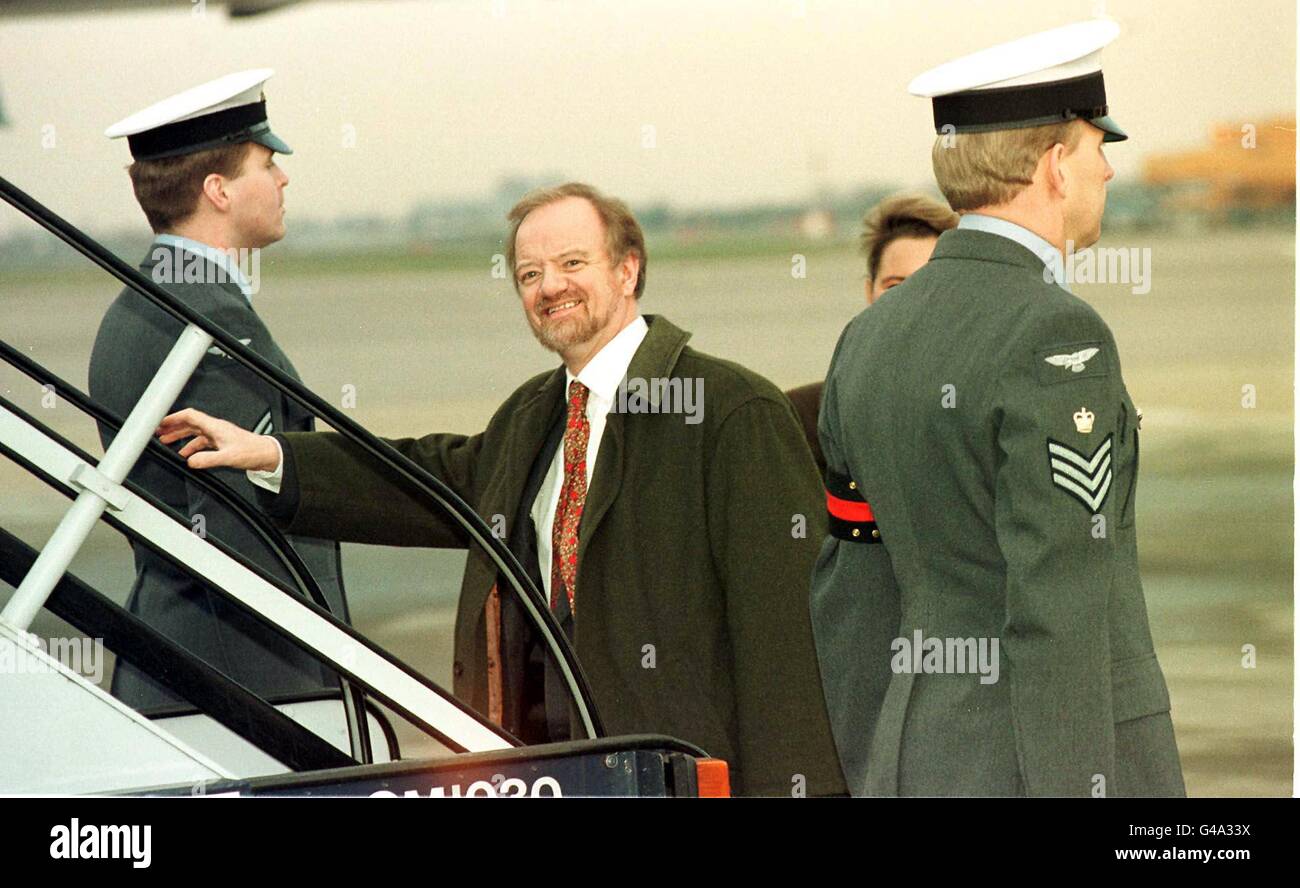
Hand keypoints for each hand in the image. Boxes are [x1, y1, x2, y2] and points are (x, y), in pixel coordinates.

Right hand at [157, 408, 280, 470]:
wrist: (267, 454)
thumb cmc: (252, 451)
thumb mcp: (228, 457)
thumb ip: (208, 459)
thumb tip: (190, 461)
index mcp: (215, 427)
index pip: (190, 416)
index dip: (174, 418)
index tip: (160, 422)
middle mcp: (215, 428)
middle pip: (189, 423)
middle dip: (173, 427)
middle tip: (158, 432)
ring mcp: (218, 435)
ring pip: (194, 433)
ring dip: (180, 437)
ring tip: (167, 442)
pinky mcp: (221, 443)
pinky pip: (202, 442)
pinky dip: (192, 447)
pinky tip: (187, 455)